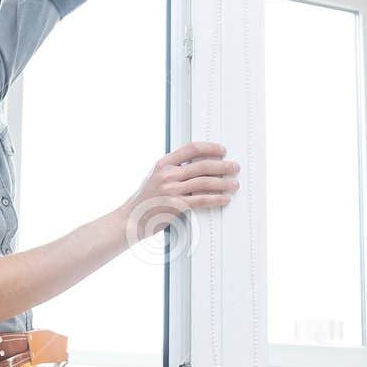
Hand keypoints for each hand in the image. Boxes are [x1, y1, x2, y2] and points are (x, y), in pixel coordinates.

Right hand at [121, 141, 239, 241]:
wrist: (132, 219)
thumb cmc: (146, 200)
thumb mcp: (156, 177)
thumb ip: (174, 170)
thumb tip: (200, 165)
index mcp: (163, 163)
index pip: (191, 148)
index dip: (210, 148)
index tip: (222, 151)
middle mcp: (168, 174)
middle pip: (202, 165)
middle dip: (223, 166)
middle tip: (234, 167)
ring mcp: (172, 190)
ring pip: (205, 182)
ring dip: (224, 183)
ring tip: (234, 184)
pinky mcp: (176, 205)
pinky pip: (202, 200)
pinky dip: (217, 199)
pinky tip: (225, 199)